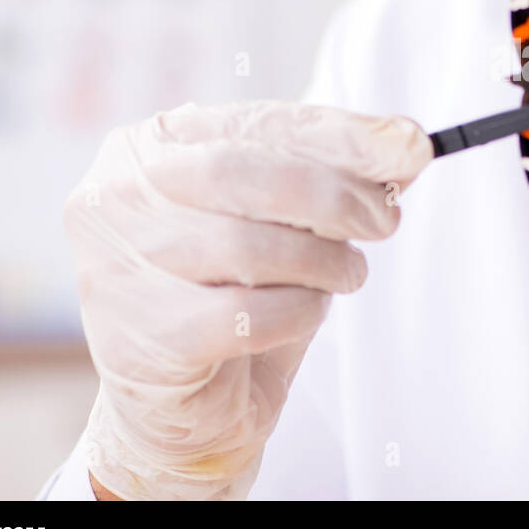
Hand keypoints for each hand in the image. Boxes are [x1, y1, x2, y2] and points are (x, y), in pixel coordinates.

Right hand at [64, 100, 432, 499]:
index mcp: (148, 147)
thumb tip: (407, 142)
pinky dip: (298, 311)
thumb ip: (336, 172)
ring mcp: (116, 269)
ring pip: (245, 246)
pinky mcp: (141, 341)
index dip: (341, 135)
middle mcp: (115, 197)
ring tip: (346, 274)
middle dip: (332, 196)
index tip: (413, 150)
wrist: (186, 407)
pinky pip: (245, 315)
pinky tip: (305, 311)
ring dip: (322, 261)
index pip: (254, 122)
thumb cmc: (235, 294)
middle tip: (385, 220)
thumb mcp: (288, 219)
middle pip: (240, 173)